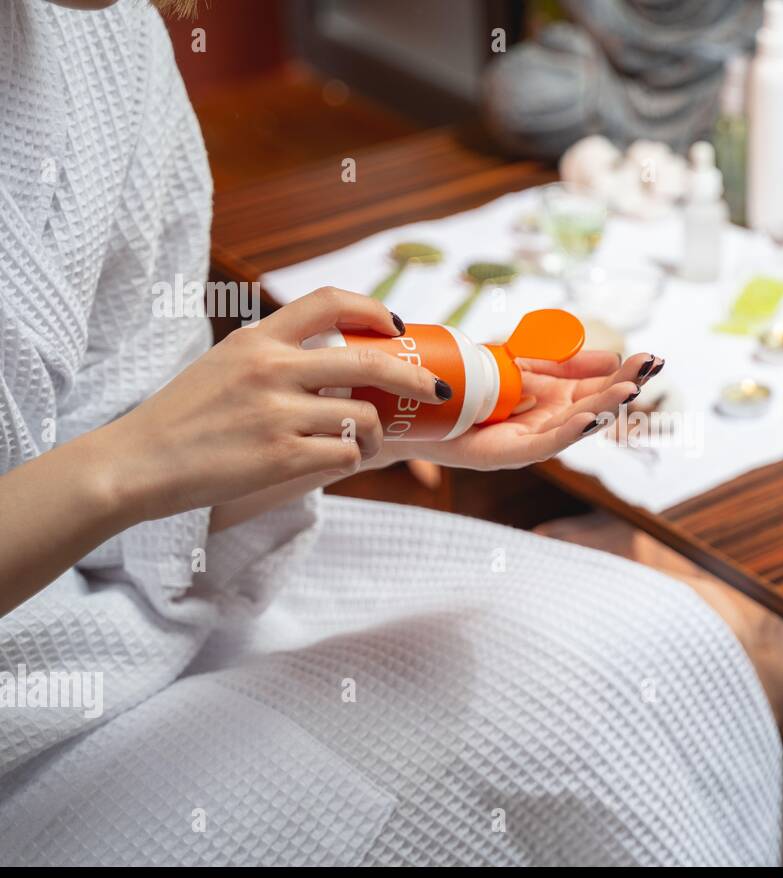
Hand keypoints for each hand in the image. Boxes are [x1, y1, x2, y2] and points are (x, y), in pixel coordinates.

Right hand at [100, 287, 450, 521]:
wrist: (137, 462)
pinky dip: (351, 459)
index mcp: (258, 339)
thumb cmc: (185, 416)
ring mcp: (277, 414)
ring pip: (365, 417)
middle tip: (435, 390)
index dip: (374, 310)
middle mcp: (271, 369)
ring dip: (378, 434)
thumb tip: (340, 358)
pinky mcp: (281, 457)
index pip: (328, 301)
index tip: (396, 327)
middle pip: (370, 362)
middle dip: (414, 378)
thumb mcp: (226, 363)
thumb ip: (277, 354)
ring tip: (368, 442)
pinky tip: (336, 460)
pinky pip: (347, 454)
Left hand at [381, 352, 664, 470]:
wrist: (415, 408)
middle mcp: (550, 422)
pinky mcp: (509, 454)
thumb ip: (561, 360)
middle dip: (624, 386)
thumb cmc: (467, 384)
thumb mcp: (520, 361)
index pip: (600, 385)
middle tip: (652, 366)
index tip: (652, 357)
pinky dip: (569, 433)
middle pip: (597, 404)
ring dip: (605, 407)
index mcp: (557, 398)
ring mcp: (532, 440)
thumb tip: (611, 356)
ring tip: (629, 391)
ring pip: (577, 425)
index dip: (626, 372)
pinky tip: (589, 418)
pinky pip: (545, 444)